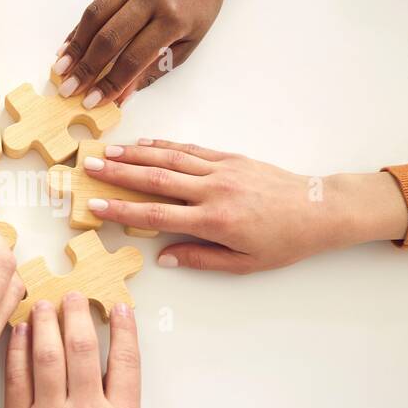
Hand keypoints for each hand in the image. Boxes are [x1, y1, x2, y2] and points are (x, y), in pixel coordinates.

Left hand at [0, 295, 141, 407]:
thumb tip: (113, 375)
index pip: (126, 361)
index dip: (123, 329)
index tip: (118, 307)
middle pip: (83, 348)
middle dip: (77, 314)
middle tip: (72, 295)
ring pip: (47, 355)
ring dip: (45, 323)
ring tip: (42, 303)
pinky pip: (16, 377)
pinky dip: (16, 350)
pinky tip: (17, 333)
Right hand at [52, 0, 241, 106]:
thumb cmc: (198, 7)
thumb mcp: (188, 43)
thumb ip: (154, 69)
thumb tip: (121, 95)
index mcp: (172, 19)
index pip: (134, 58)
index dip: (110, 82)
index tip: (93, 100)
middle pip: (109, 37)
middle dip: (86, 68)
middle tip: (69, 89)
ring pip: (95, 16)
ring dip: (75, 46)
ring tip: (60, 69)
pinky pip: (95, 3)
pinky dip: (79, 27)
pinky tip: (68, 46)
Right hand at [82, 139, 407, 273]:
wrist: (318, 209)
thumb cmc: (284, 242)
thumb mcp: (243, 263)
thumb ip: (200, 258)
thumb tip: (163, 258)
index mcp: (213, 220)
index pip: (155, 214)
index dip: (121, 211)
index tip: (95, 206)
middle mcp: (213, 190)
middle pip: (155, 179)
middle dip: (118, 173)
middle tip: (88, 166)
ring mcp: (221, 170)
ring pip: (169, 159)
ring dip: (135, 154)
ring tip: (107, 151)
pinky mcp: (230, 158)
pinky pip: (191, 150)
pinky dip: (165, 146)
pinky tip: (145, 144)